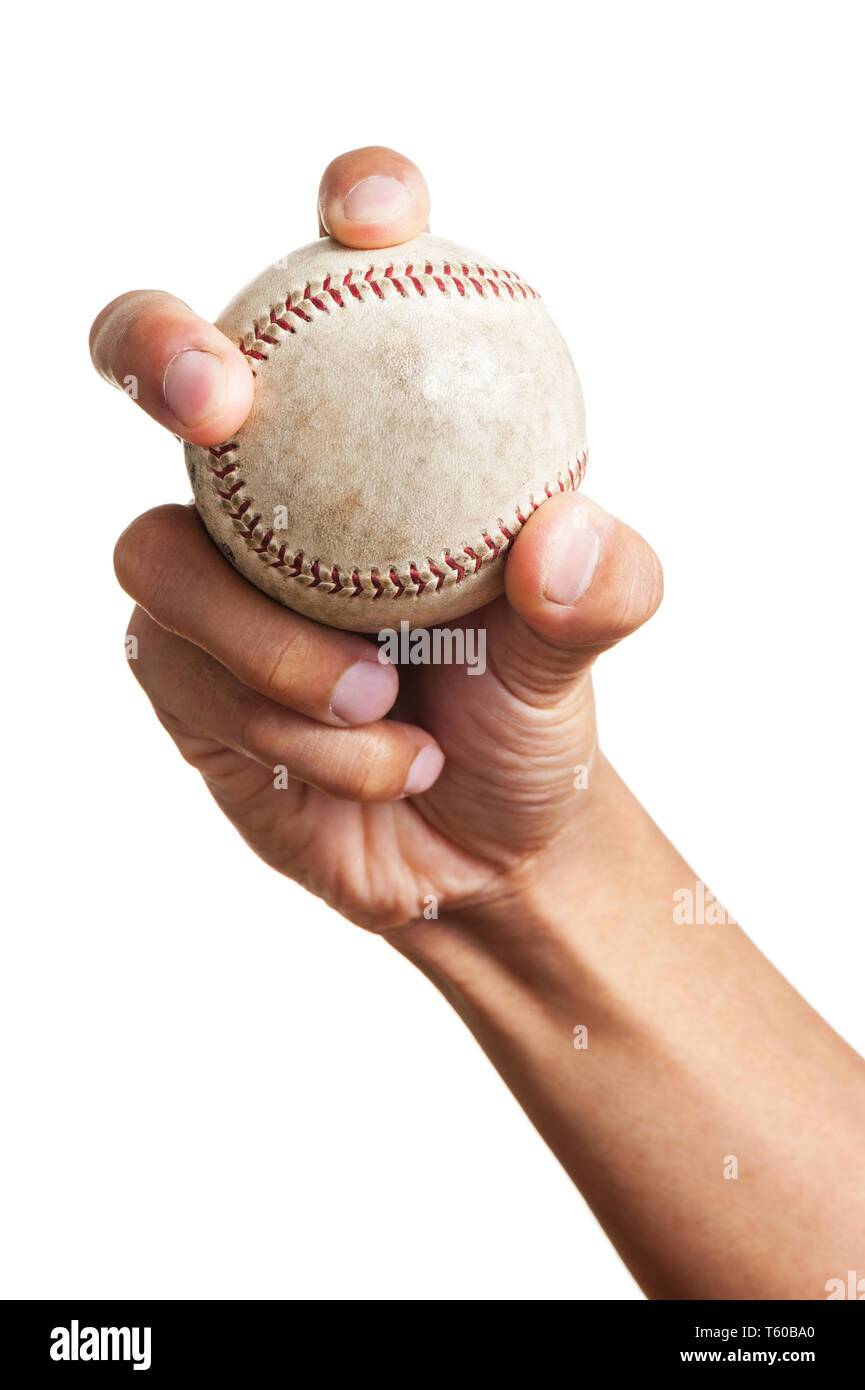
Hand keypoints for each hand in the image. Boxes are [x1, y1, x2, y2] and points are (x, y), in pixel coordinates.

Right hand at [92, 147, 661, 930]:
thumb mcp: (581, 650)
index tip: (374, 221)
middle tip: (215, 398)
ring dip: (277, 646)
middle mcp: (273, 479)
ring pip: (163, 556)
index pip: (346, 278)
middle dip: (160, 347)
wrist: (479, 845)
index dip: (350, 205)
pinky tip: (382, 761)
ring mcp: (207, 570)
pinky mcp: (172, 665)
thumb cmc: (525, 711)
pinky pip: (190, 674)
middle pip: (164, 360)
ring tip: (385, 703)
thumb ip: (600, 590)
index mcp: (376, 428)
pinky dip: (297, 731)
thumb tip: (557, 537)